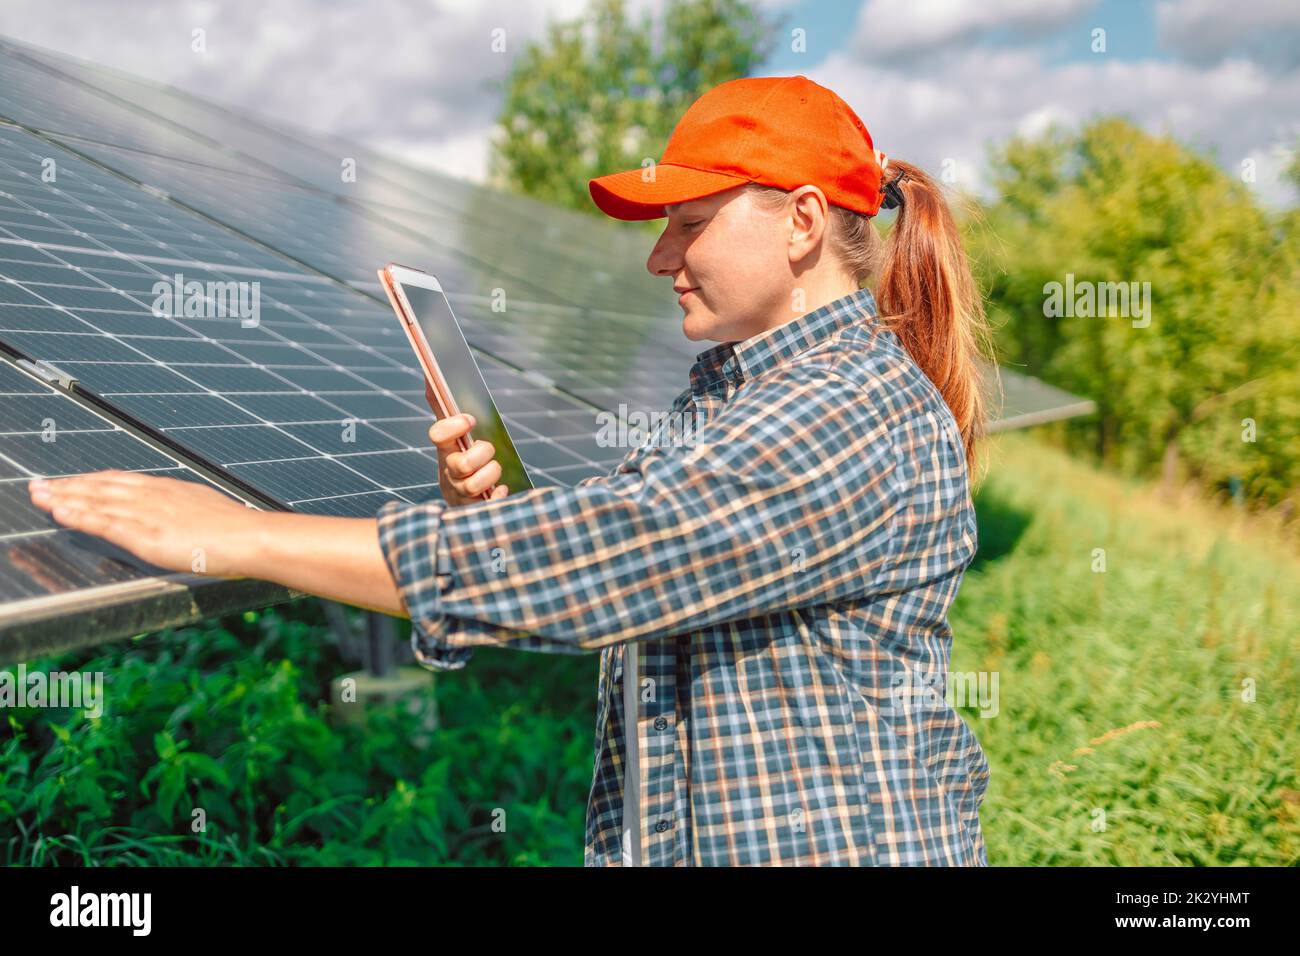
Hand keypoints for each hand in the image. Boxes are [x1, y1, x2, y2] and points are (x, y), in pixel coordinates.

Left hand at [26, 470, 262, 576]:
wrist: (251, 537)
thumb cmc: (240, 531)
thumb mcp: (210, 512)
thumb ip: (188, 512)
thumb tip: (185, 520)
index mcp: (171, 490)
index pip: (122, 480)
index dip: (93, 480)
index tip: (72, 481)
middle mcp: (155, 495)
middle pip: (102, 486)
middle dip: (69, 485)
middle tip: (39, 485)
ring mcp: (148, 513)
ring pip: (97, 501)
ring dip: (65, 497)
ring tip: (39, 496)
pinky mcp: (145, 535)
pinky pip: (104, 523)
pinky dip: (79, 516)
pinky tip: (60, 514)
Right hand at [429, 413, 508, 505]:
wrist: (462, 502)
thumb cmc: (461, 462)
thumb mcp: (453, 437)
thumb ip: (444, 409)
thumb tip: (429, 379)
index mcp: (445, 450)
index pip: (438, 435)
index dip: (453, 426)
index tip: (470, 420)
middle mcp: (448, 473)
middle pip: (461, 464)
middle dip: (482, 453)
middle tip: (488, 449)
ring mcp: (459, 494)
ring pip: (473, 485)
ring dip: (491, 473)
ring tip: (494, 470)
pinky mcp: (472, 509)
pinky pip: (486, 505)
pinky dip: (496, 497)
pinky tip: (500, 490)